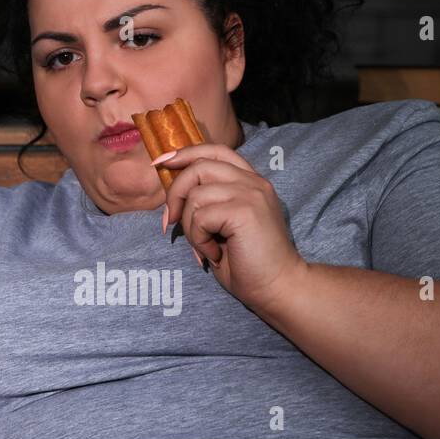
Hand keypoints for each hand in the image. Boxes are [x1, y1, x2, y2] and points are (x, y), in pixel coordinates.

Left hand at [159, 143, 307, 313]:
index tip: (161, 163)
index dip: (185, 153)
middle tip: (170, 222)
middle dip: (175, 194)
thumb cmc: (248, 264)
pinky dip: (199, 239)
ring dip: (190, 226)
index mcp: (250, 182)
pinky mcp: (245, 210)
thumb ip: (208, 203)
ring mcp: (251, 194)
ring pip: (196, 194)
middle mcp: (253, 182)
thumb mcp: (223, 226)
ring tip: (205, 247)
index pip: (215, 151)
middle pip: (199, 166)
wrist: (278, 287)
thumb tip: (173, 198)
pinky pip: (201, 216)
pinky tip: (214, 254)